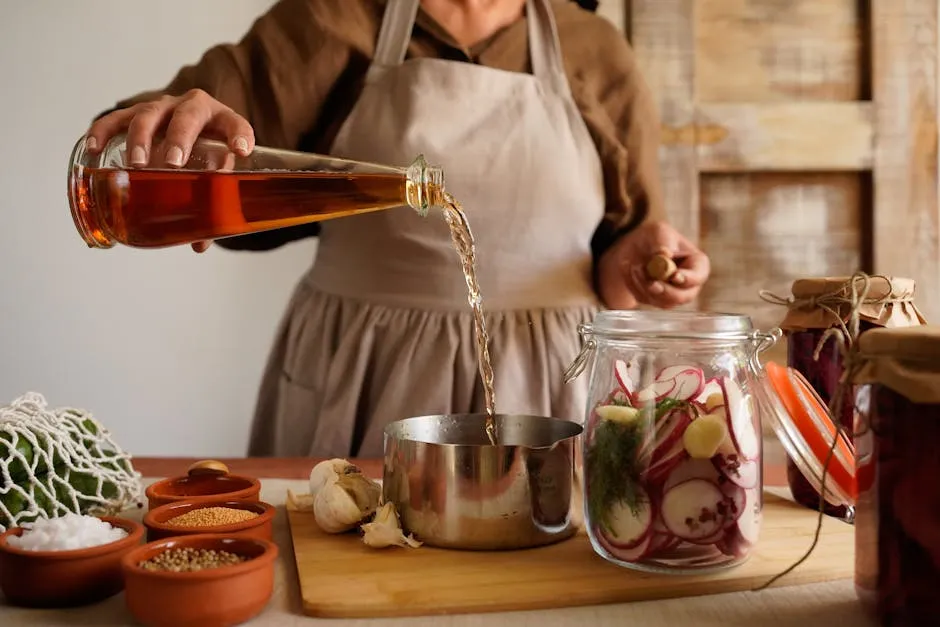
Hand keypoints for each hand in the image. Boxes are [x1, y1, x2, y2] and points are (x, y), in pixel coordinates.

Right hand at [85, 89, 255, 253]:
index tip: (240, 150)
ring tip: (136, 164)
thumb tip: (199, 244)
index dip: (239, 135)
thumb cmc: (206, 151)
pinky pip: (115, 119)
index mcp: (221, 121)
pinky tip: (95, 149)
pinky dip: (103, 131)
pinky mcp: (134, 112)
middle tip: (173, 163)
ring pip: (148, 115)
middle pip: (186, 117)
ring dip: (142, 138)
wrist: (186, 125)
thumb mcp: (215, 171)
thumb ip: (211, 204)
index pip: (235, 124)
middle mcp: (191, 107)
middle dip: (179, 139)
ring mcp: (162, 107)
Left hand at [597, 220, 709, 309]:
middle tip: (649, 281)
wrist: (636, 246)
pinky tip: (627, 268)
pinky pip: (644, 298)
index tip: (674, 276)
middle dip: (663, 290)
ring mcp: (672, 295)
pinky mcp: (655, 300)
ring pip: (661, 301)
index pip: (698, 277)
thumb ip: (663, 243)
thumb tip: (664, 255)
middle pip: (682, 297)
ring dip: (644, 285)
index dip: (687, 279)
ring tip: (634, 265)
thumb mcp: (659, 232)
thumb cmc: (654, 236)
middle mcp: (688, 284)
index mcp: (697, 265)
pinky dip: (633, 284)